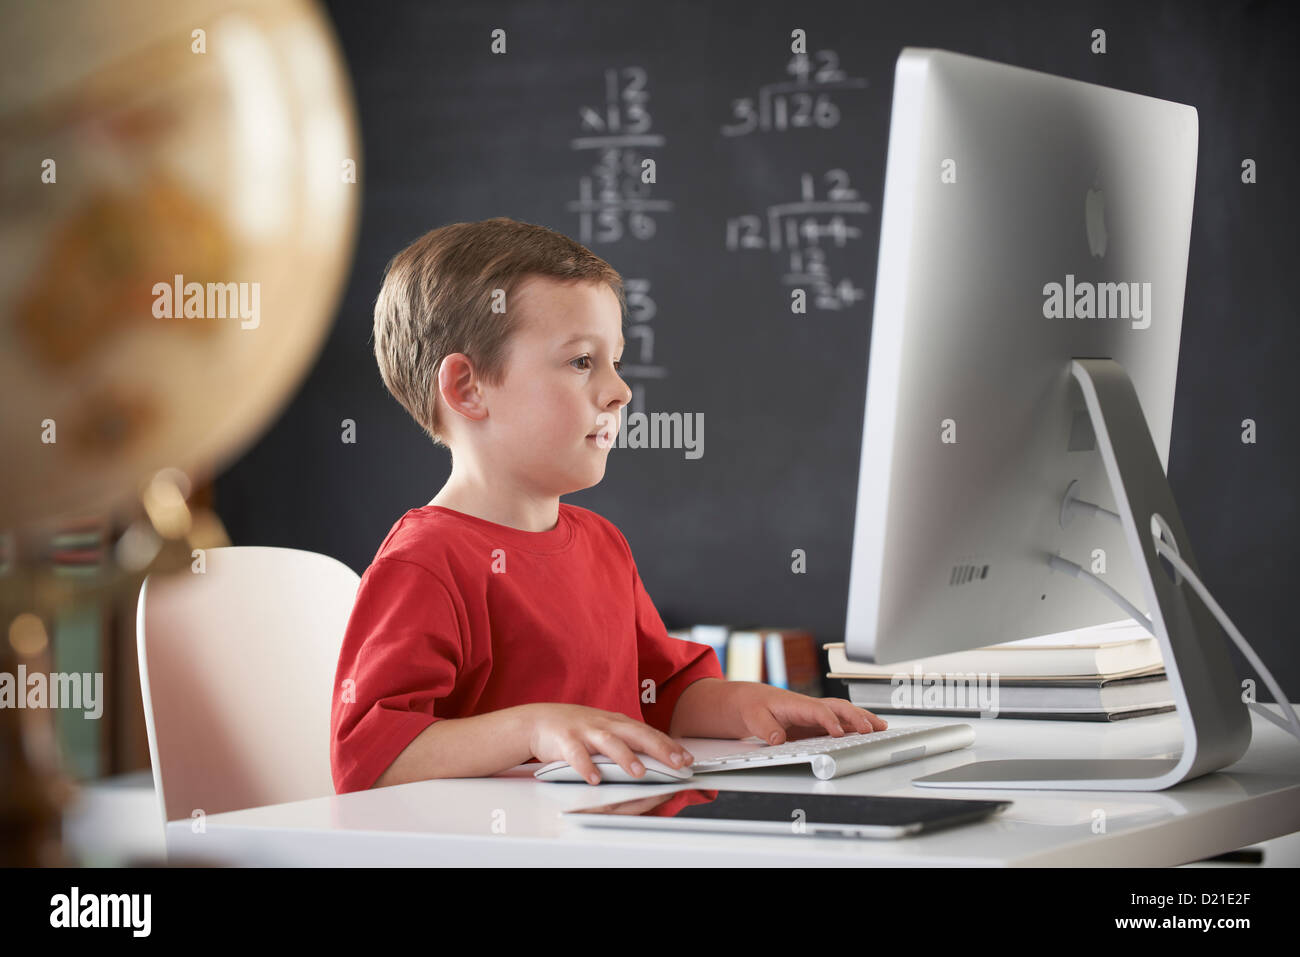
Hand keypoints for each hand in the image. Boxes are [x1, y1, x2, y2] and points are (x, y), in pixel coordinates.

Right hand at [525, 703, 694, 784]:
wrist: (538, 720)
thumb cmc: (576, 729)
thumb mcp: (605, 730)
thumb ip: (627, 741)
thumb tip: (656, 758)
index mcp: (617, 723)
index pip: (649, 733)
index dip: (669, 745)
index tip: (688, 758)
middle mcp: (605, 725)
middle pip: (636, 734)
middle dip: (659, 748)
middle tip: (677, 763)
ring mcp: (585, 731)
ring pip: (609, 743)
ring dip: (625, 758)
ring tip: (640, 773)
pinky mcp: (564, 740)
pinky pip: (577, 755)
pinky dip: (586, 767)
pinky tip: (595, 779)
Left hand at [731, 684, 887, 745]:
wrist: (751, 701)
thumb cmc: (753, 706)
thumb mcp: (753, 718)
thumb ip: (766, 729)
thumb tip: (778, 739)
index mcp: (796, 704)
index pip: (818, 710)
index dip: (829, 721)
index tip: (838, 734)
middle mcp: (810, 707)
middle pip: (838, 708)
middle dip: (856, 717)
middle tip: (870, 729)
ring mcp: (815, 714)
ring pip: (844, 713)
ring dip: (863, 719)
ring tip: (882, 728)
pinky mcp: (817, 723)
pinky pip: (840, 722)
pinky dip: (856, 726)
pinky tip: (869, 732)